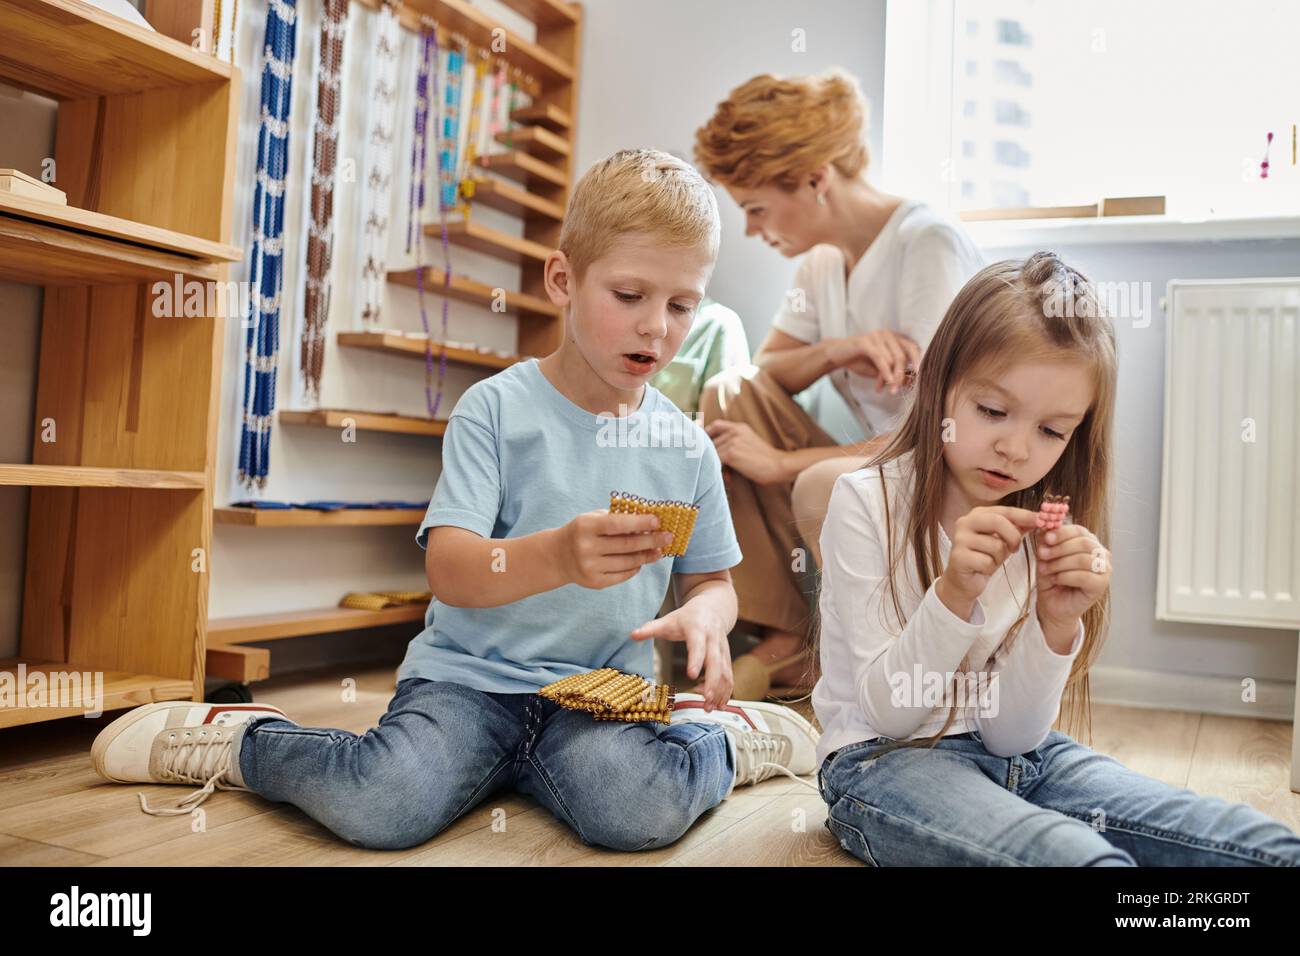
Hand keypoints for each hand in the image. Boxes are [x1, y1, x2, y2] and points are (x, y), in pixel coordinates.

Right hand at [559, 511, 673, 589]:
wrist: (558, 556)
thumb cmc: (583, 532)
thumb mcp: (593, 519)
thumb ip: (617, 519)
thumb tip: (649, 524)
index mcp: (586, 527)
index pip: (617, 524)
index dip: (639, 523)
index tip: (658, 522)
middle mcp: (586, 547)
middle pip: (627, 545)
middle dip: (651, 541)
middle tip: (668, 537)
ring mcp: (590, 567)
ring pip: (627, 562)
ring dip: (646, 556)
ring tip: (659, 551)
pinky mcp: (594, 582)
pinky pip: (622, 575)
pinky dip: (635, 568)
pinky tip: (641, 562)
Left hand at [630, 603, 732, 709]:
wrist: (714, 608)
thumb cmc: (687, 617)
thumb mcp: (668, 620)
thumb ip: (650, 628)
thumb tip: (631, 635)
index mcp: (698, 629)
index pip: (697, 645)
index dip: (696, 659)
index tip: (691, 675)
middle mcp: (713, 640)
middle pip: (716, 662)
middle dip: (713, 682)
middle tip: (706, 700)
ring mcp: (722, 650)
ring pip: (725, 671)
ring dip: (720, 691)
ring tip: (709, 708)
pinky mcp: (726, 658)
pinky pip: (729, 675)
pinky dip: (726, 691)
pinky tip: (720, 705)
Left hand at [705, 420, 790, 484]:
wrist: (779, 465)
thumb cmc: (766, 460)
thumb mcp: (750, 444)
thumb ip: (735, 443)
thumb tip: (716, 454)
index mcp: (740, 427)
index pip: (715, 425)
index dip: (706, 433)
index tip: (700, 443)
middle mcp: (734, 431)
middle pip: (711, 443)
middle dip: (714, 457)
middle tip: (724, 471)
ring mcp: (732, 441)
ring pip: (713, 454)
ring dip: (717, 466)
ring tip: (728, 476)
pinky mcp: (731, 453)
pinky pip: (715, 462)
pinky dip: (719, 471)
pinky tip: (728, 478)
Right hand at [825, 331, 920, 394]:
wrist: (837, 355)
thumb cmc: (861, 361)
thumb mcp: (881, 370)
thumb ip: (896, 373)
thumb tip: (912, 383)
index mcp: (895, 338)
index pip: (912, 348)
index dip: (918, 362)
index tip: (920, 378)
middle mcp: (888, 334)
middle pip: (903, 356)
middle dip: (901, 375)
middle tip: (897, 390)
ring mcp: (877, 336)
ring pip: (891, 360)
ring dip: (889, 378)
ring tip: (885, 390)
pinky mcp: (865, 342)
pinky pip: (880, 359)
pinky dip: (884, 373)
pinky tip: (884, 383)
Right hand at [938, 506, 1040, 616]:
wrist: (964, 581)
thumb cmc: (984, 557)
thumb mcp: (1003, 540)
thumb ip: (1017, 528)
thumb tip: (1041, 519)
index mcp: (977, 514)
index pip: (1005, 510)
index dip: (1025, 516)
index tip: (1043, 521)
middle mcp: (965, 522)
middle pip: (998, 521)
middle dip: (1013, 537)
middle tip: (1015, 549)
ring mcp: (960, 539)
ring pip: (995, 545)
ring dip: (999, 557)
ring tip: (991, 560)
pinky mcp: (958, 557)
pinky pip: (986, 561)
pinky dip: (990, 568)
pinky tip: (982, 569)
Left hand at [1035, 523, 1109, 636]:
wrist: (1053, 604)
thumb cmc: (1051, 577)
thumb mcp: (1045, 557)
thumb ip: (1047, 543)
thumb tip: (1044, 531)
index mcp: (1089, 541)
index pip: (1080, 530)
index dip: (1062, 533)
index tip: (1046, 538)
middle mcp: (1100, 554)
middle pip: (1084, 543)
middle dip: (1059, 548)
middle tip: (1041, 555)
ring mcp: (1104, 570)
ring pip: (1083, 559)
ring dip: (1060, 563)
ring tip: (1045, 570)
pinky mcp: (1102, 585)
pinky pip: (1084, 576)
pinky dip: (1066, 576)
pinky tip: (1055, 579)